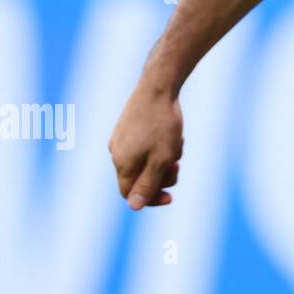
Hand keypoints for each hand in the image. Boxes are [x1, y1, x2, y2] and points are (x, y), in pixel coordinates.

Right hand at [109, 76, 183, 209]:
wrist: (158, 87)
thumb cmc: (162, 124)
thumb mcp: (161, 159)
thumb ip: (148, 184)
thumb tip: (134, 207)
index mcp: (122, 163)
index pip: (130, 194)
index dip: (151, 199)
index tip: (171, 197)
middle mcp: (116, 152)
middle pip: (138, 177)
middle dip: (160, 176)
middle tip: (178, 165)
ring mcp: (120, 138)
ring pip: (144, 160)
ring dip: (163, 159)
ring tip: (178, 144)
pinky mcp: (128, 126)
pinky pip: (144, 145)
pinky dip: (160, 145)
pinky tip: (173, 134)